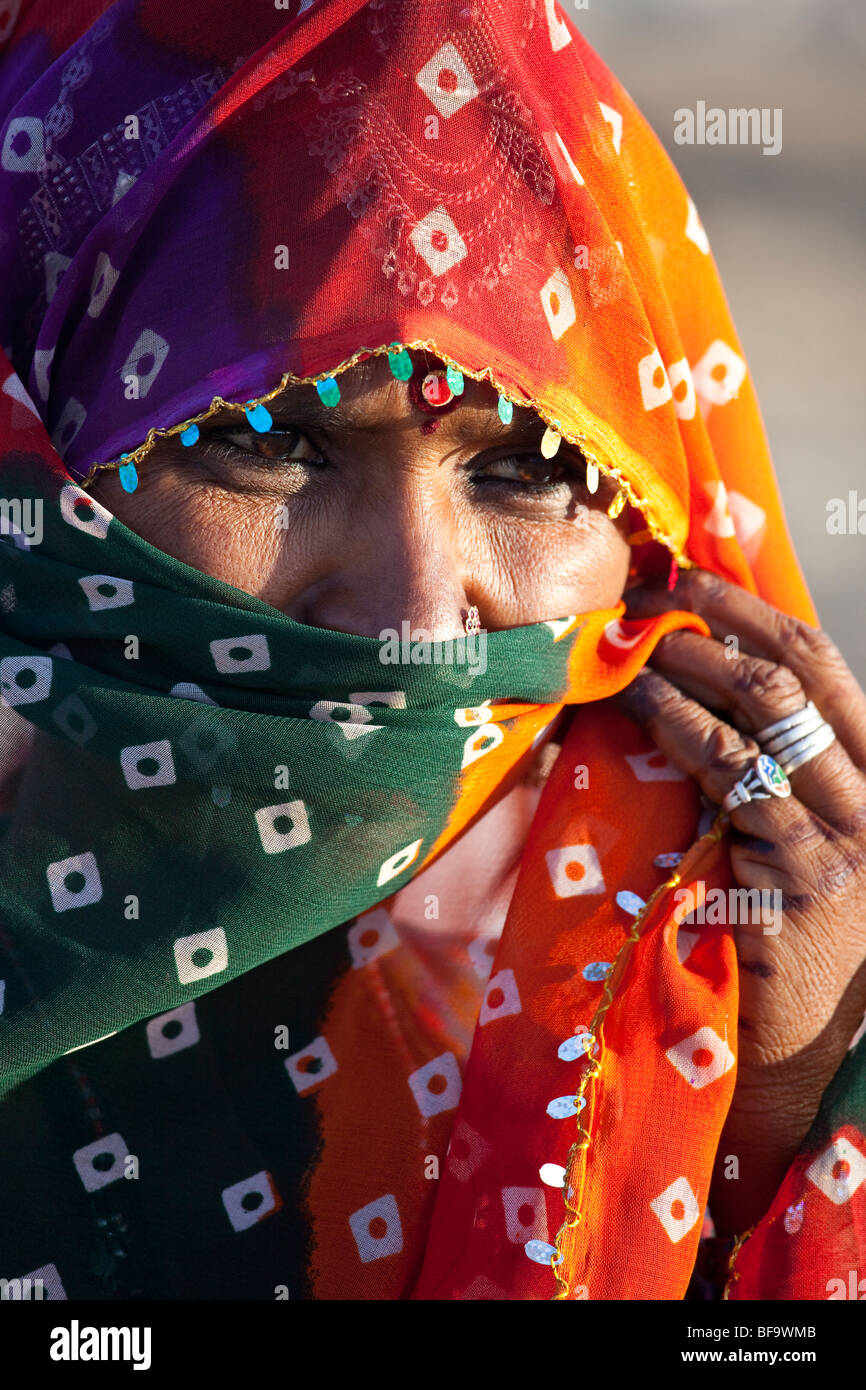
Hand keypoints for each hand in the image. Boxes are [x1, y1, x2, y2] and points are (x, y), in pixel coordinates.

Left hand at [614, 568, 865, 1232]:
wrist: (797, 1055)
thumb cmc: (784, 941)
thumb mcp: (790, 840)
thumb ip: (767, 772)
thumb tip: (692, 684)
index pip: (825, 667)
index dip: (757, 610)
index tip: (694, 576)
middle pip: (796, 679)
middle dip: (718, 623)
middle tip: (650, 600)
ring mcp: (841, 843)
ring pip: (762, 721)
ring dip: (688, 671)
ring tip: (632, 649)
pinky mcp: (798, 883)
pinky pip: (732, 784)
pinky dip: (682, 733)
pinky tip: (640, 711)